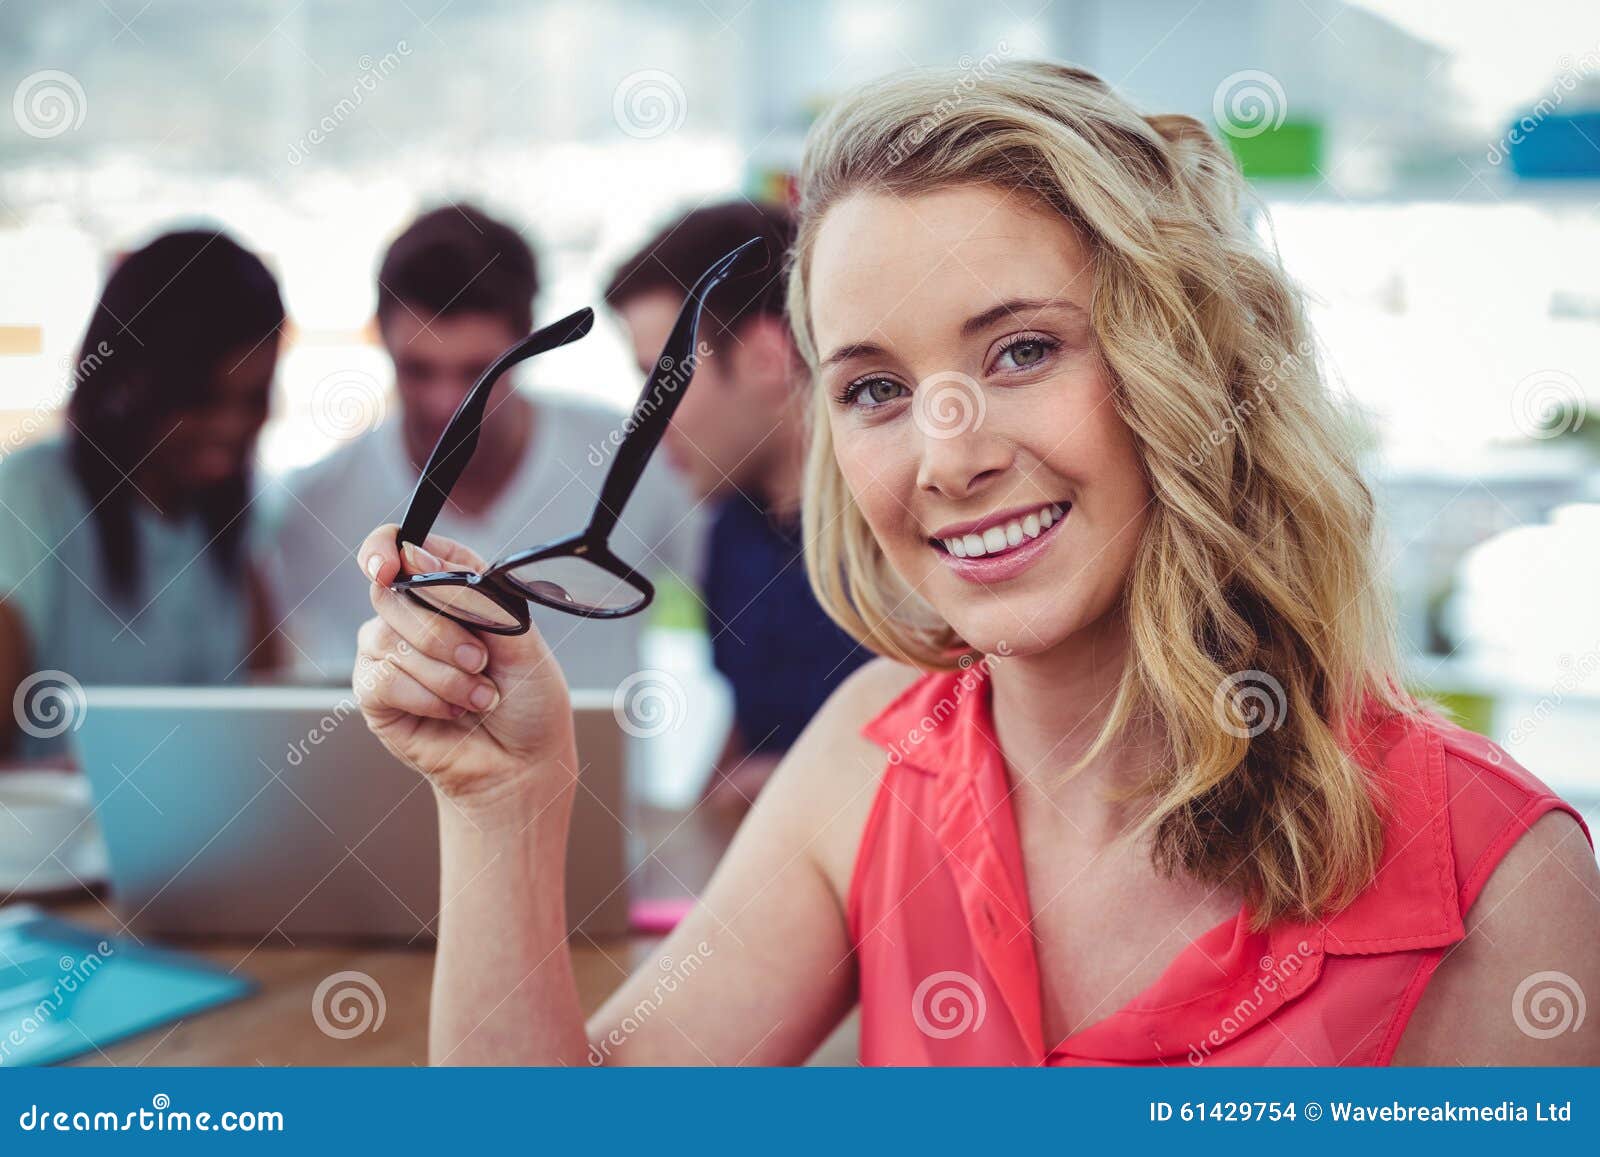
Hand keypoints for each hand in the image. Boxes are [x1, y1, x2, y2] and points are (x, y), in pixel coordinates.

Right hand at [353, 525, 575, 813]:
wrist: (525, 760)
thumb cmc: (527, 697)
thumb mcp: (518, 634)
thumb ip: (472, 592)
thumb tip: (416, 556)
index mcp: (445, 589)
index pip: (399, 546)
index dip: (386, 548)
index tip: (395, 565)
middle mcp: (410, 616)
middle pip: (392, 593)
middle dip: (442, 631)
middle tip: (481, 661)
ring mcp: (387, 654)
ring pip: (390, 640)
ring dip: (446, 674)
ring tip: (480, 696)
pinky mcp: (375, 695)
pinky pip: (384, 679)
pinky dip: (428, 697)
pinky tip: (452, 711)